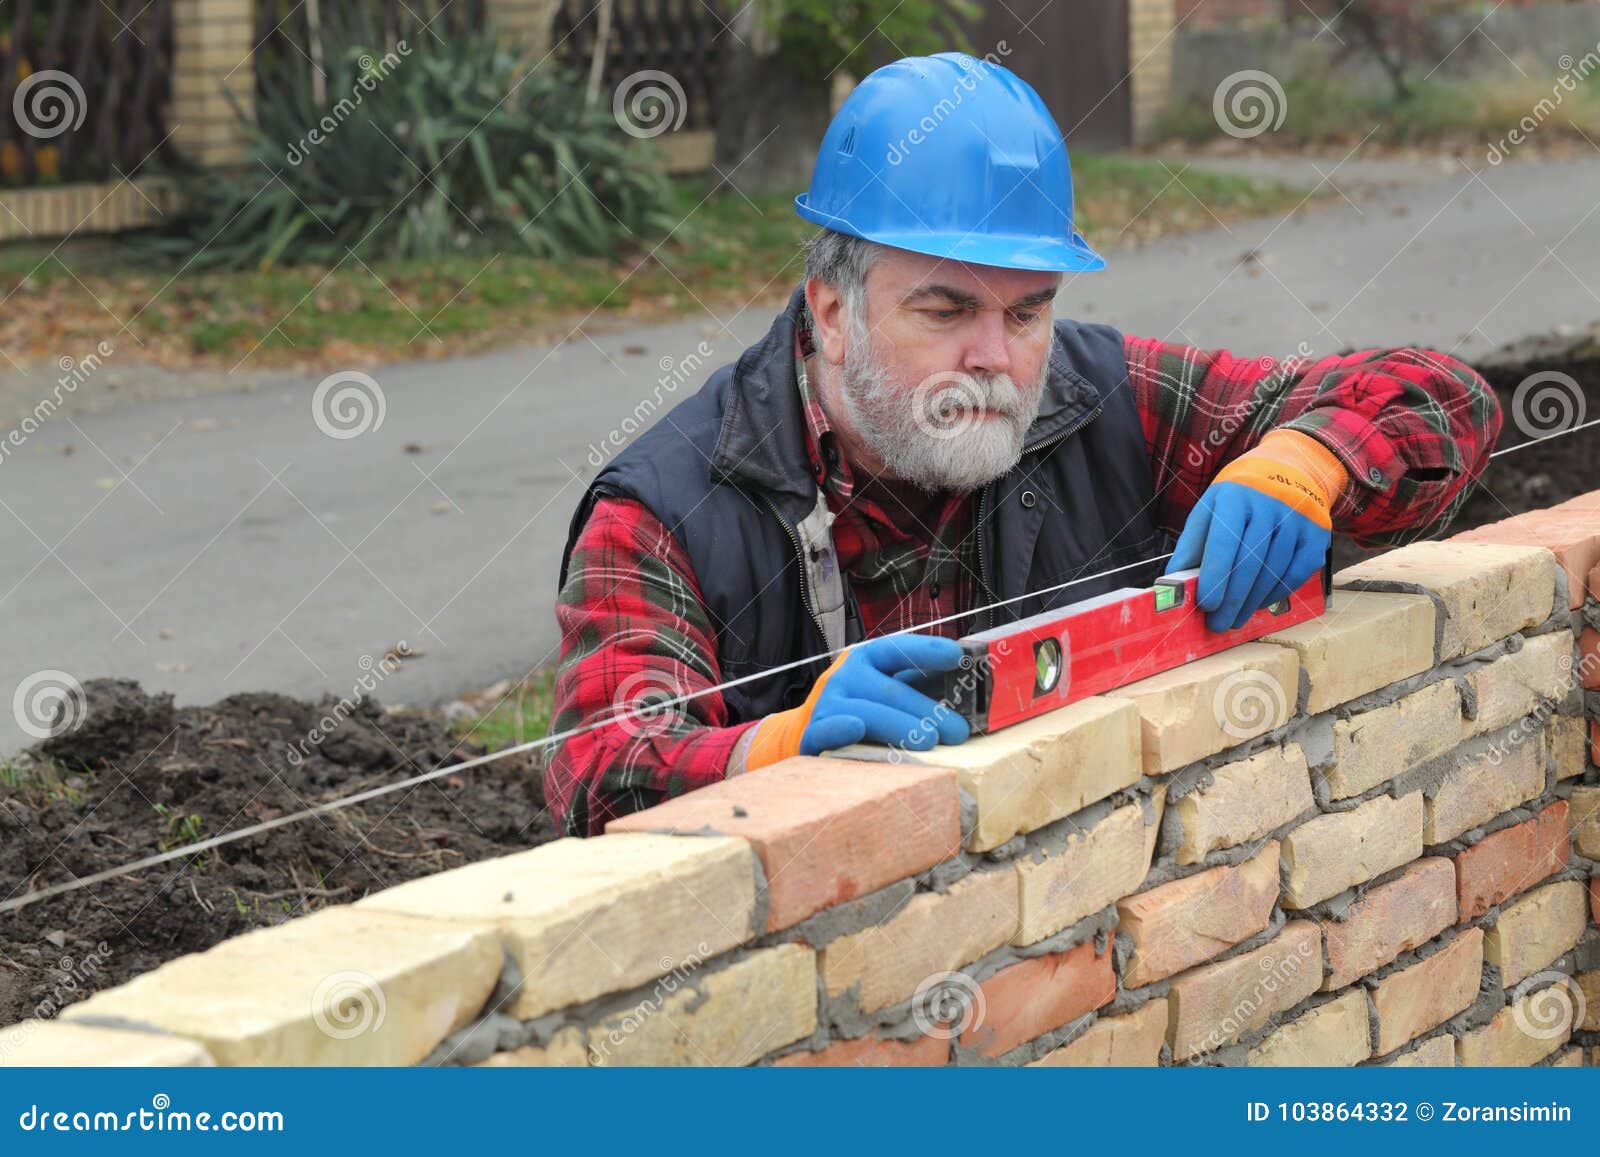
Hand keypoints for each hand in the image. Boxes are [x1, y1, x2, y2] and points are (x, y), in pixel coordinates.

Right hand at [743, 634, 969, 769]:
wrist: (808, 731)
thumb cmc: (862, 709)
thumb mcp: (888, 690)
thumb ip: (921, 686)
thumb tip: (968, 689)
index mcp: (868, 659)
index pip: (899, 650)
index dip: (928, 651)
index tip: (958, 657)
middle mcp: (846, 676)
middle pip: (892, 691)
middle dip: (928, 712)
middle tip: (957, 731)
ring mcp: (828, 704)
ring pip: (868, 713)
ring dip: (901, 726)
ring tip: (930, 741)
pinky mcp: (813, 734)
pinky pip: (828, 731)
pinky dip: (842, 729)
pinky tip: (856, 728)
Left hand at [1165, 429, 1342, 631]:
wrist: (1288, 469)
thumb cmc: (1238, 498)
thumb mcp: (1209, 509)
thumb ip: (1192, 545)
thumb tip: (1174, 583)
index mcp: (1235, 497)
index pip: (1225, 541)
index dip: (1216, 576)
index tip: (1207, 605)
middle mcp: (1269, 505)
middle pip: (1250, 562)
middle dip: (1232, 599)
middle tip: (1218, 624)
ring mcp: (1297, 520)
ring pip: (1273, 571)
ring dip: (1252, 602)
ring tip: (1235, 620)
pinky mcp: (1316, 534)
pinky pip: (1296, 573)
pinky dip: (1276, 593)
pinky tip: (1259, 604)